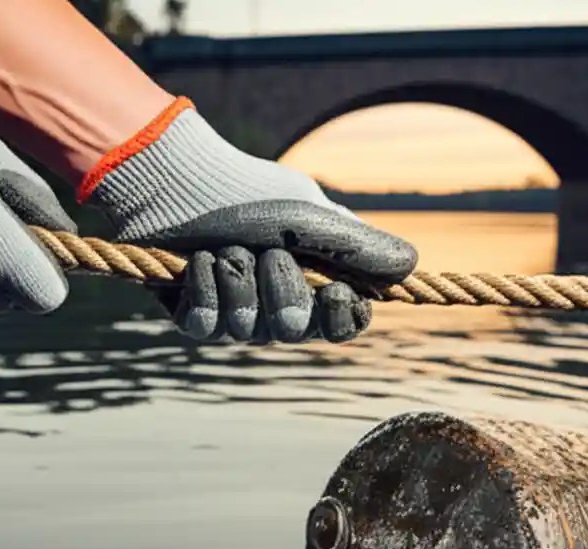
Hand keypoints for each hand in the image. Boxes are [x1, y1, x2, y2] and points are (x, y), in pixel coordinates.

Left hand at [78, 97, 416, 342]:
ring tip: (226, 245)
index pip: (343, 325)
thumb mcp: (311, 215)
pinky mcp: (193, 317)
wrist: (176, 177)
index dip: (343, 317)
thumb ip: (358, 244)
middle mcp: (276, 305)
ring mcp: (234, 315)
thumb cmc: (248, 192)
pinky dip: (207, 288)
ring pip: (249, 330)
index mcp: (312, 281)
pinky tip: (200, 261)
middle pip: (296, 331)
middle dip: (284, 288)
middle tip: (270, 252)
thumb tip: (410, 265)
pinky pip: (207, 327)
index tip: (338, 291)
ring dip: (240, 279)